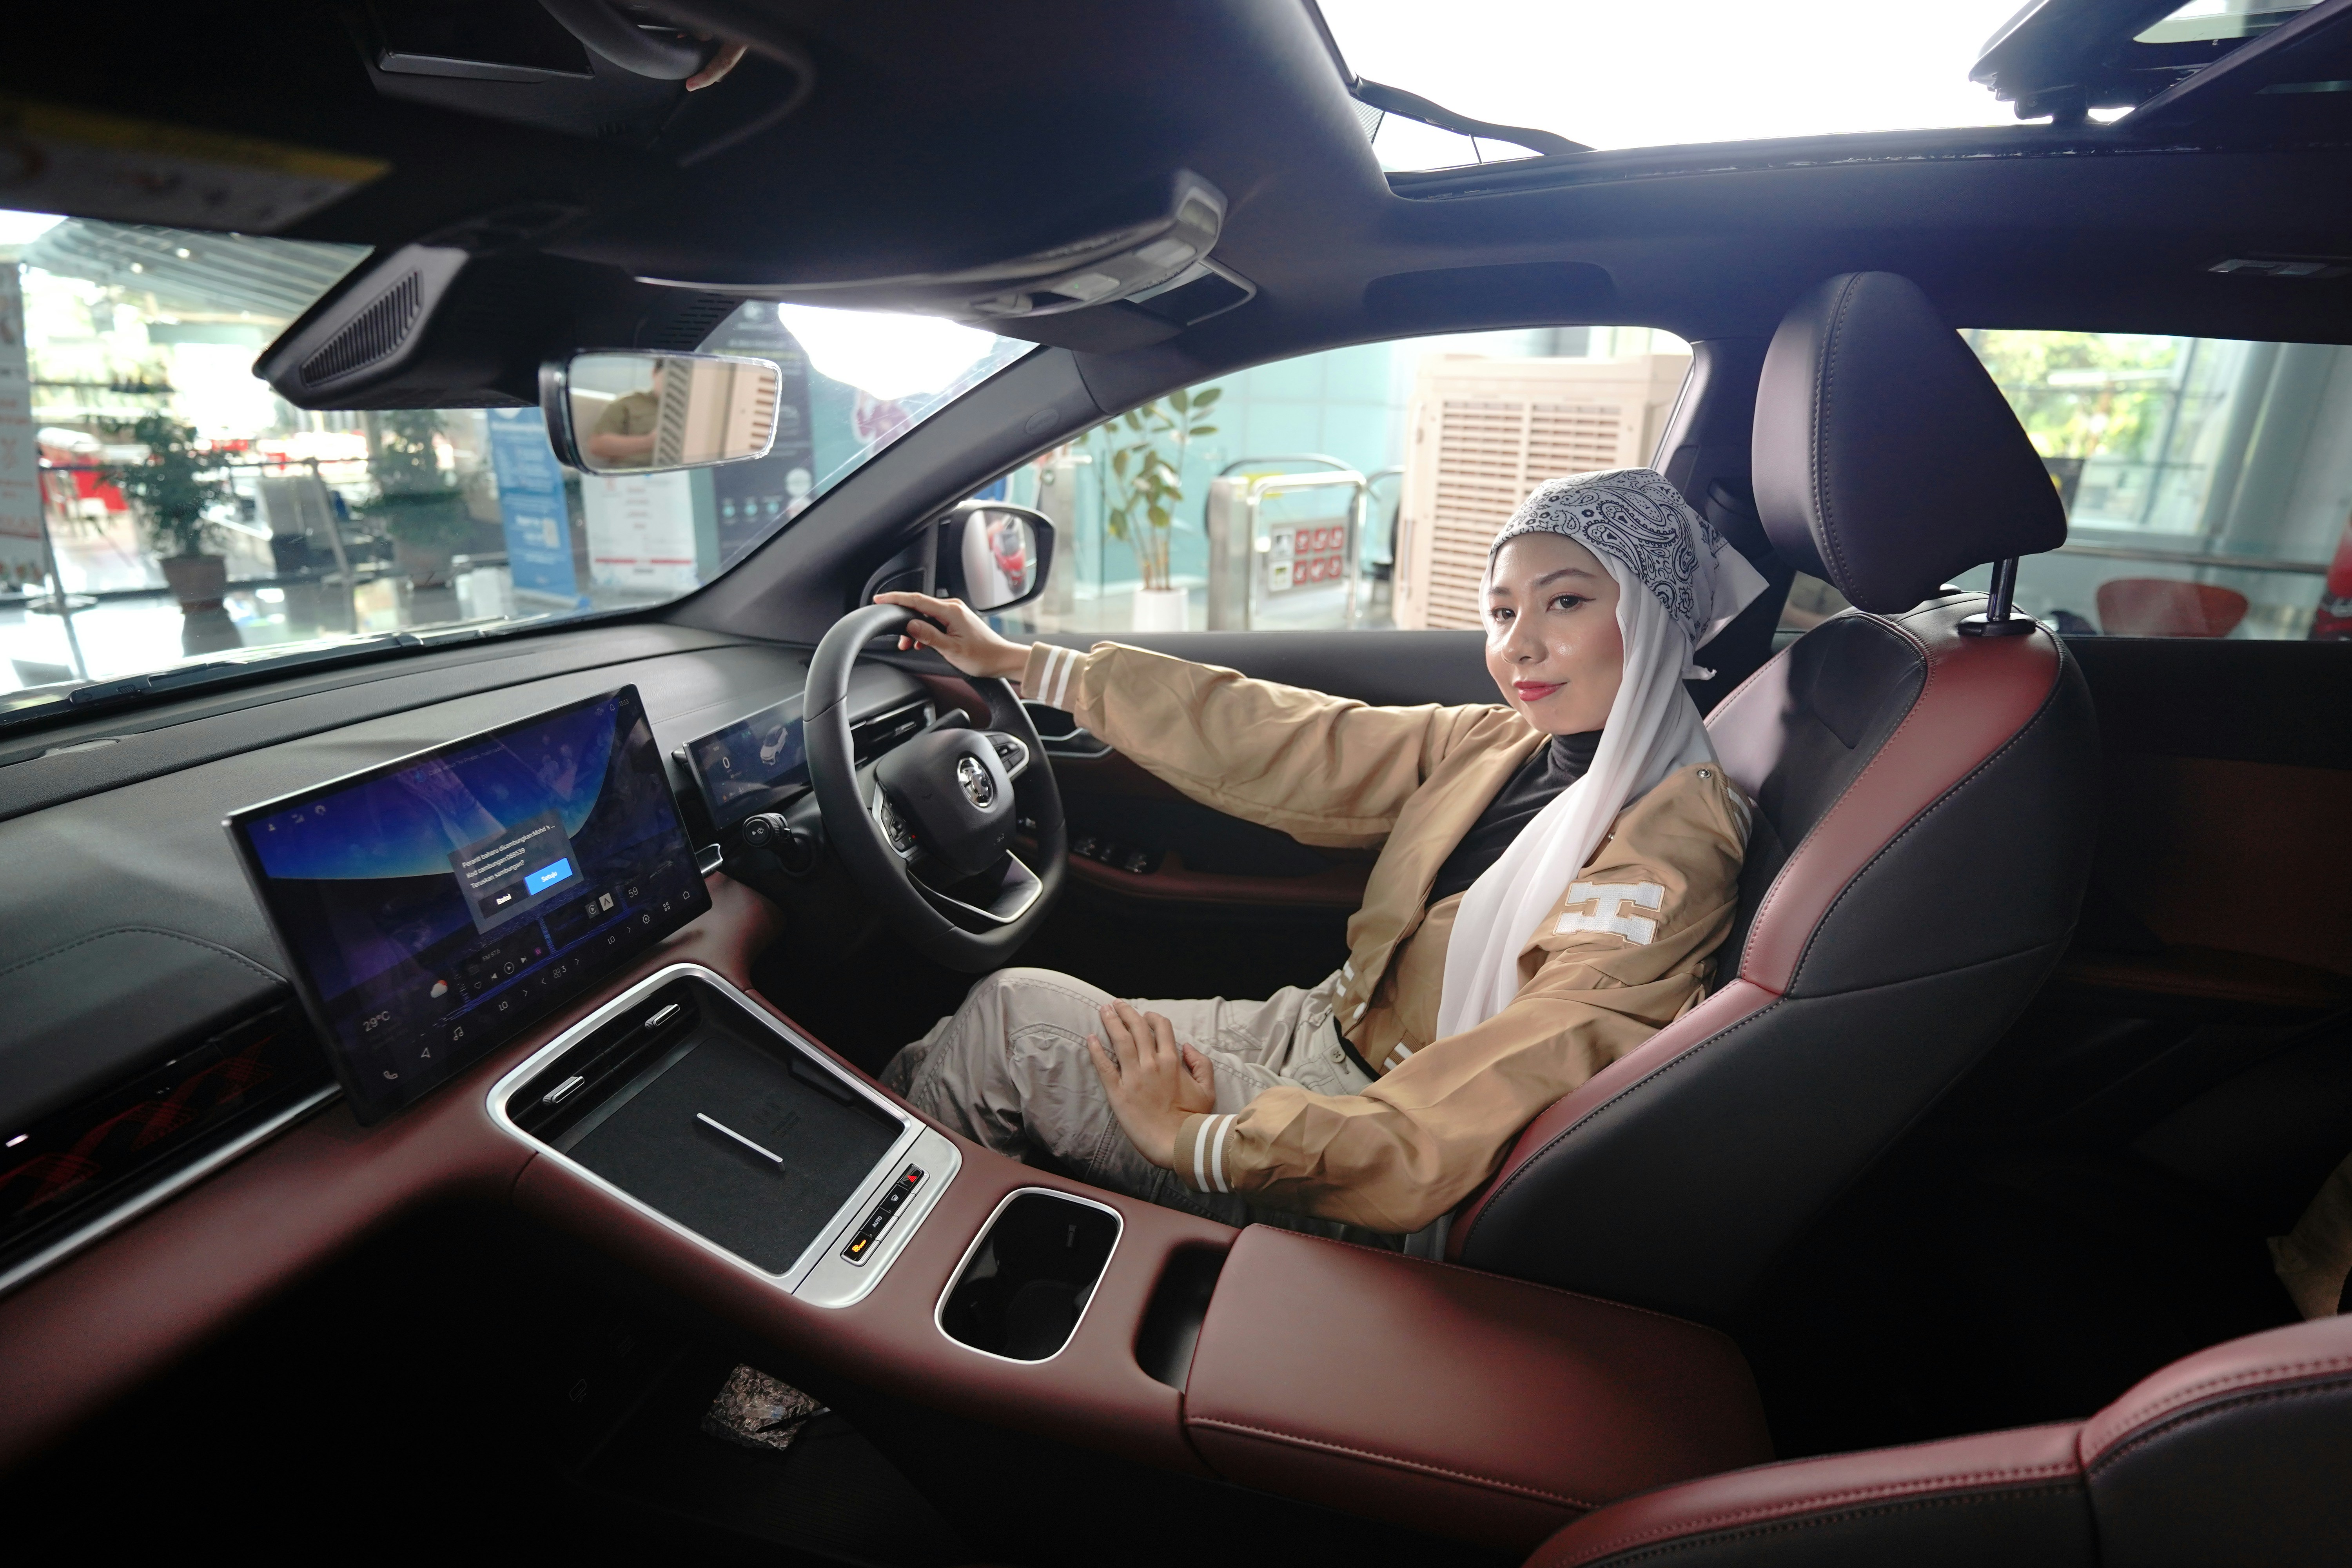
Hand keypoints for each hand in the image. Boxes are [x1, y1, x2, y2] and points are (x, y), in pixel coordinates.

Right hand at [873, 590, 1029, 679]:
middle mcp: (952, 607)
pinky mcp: (955, 620)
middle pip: (918, 607)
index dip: (896, 599)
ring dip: (914, 630)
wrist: (1002, 659)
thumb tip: (910, 625)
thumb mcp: (951, 649)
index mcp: (951, 611)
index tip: (879, 599)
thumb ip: (928, 636)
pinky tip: (921, 644)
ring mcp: (954, 613)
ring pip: (924, 616)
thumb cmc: (982, 656)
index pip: (916, 600)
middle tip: (898, 641)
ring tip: (910, 647)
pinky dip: (924, 632)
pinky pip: (933, 621)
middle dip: (904, 622)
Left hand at [1086, 1001, 1215, 1170]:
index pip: (1161, 1027)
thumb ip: (1201, 1064)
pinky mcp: (1118, 1092)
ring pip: (1120, 1040)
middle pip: (1137, 1028)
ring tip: (1103, 1010)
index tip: (1145, 1014)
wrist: (1176, 1143)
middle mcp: (1151, 1064)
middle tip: (1116, 1004)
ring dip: (1111, 1022)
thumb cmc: (1193, 1119)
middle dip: (1126, 1012)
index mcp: (1172, 1061)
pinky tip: (1090, 1039)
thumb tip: (1188, 1046)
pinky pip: (1104, 1067)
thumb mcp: (1207, 1089)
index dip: (1152, 1017)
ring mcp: (1133, 1077)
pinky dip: (1096, 1051)